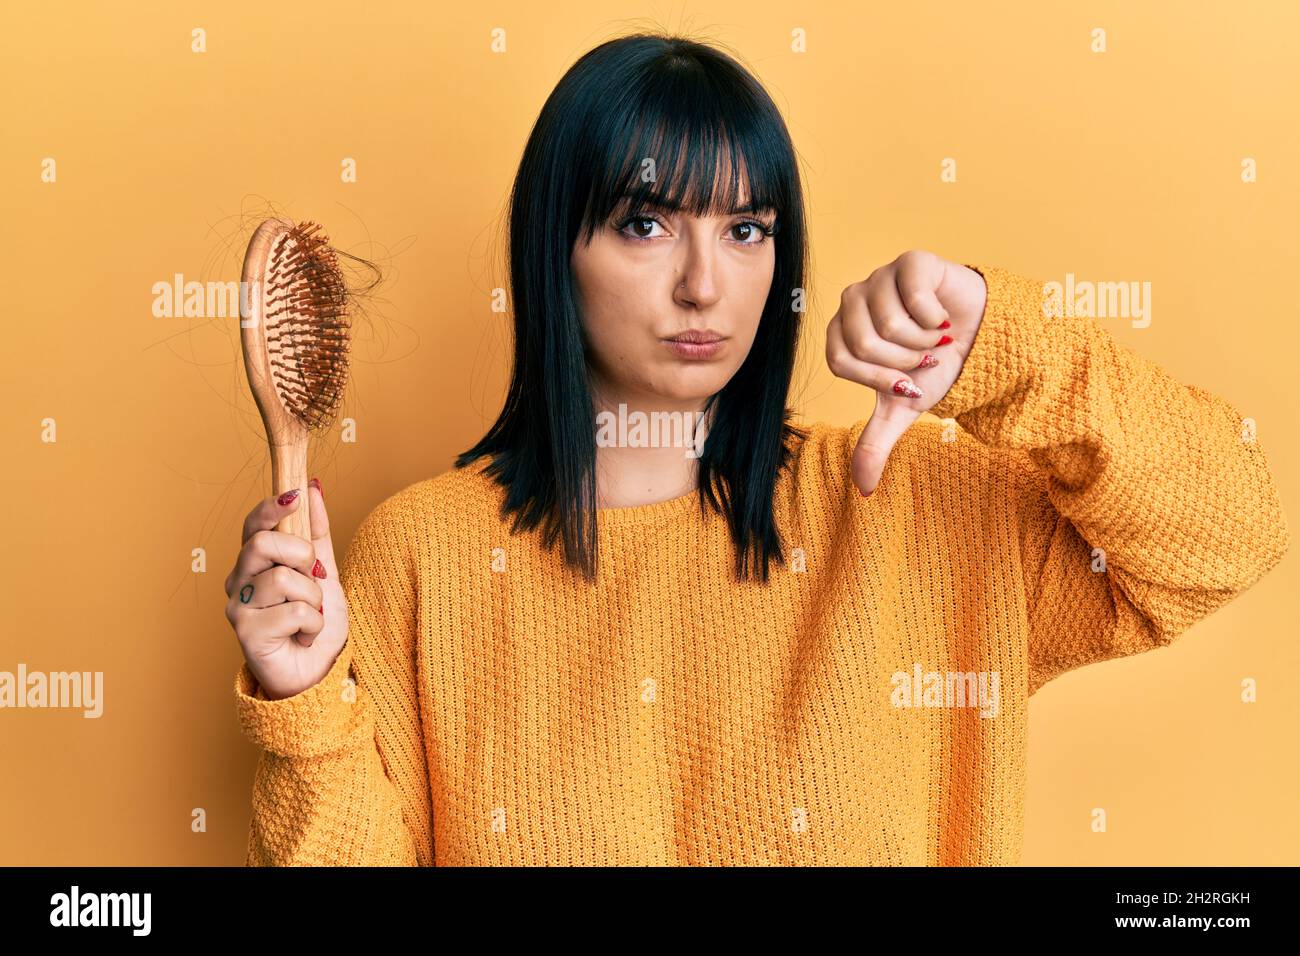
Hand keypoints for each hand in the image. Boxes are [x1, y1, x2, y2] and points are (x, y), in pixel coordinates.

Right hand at [224, 482, 348, 699]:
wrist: (318, 671)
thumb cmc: (314, 623)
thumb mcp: (324, 572)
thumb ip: (317, 533)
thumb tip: (313, 488)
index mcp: (255, 563)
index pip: (253, 525)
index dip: (271, 507)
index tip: (294, 495)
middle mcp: (239, 581)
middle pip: (263, 543)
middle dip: (302, 556)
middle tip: (313, 579)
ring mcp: (239, 607)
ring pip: (284, 579)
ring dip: (314, 598)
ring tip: (311, 616)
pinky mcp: (246, 634)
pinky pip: (293, 611)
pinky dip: (313, 623)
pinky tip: (305, 635)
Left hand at [824, 249, 987, 495]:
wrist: (979, 339)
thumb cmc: (934, 368)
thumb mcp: (905, 409)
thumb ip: (877, 442)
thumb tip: (863, 488)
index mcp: (841, 332)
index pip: (841, 360)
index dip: (876, 378)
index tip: (906, 382)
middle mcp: (853, 300)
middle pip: (863, 343)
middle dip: (903, 362)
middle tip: (924, 358)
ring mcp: (880, 277)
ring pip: (890, 323)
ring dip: (922, 343)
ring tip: (935, 340)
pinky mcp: (911, 262)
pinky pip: (914, 298)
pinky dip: (935, 320)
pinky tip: (944, 319)